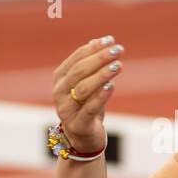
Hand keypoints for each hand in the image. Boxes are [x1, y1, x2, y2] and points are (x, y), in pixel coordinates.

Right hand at [52, 35, 123, 152]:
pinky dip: (100, 96)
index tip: (110, 40)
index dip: (92, 48)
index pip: (76, 59)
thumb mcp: (88, 83)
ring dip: (102, 75)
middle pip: (79, 72)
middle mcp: (59, 92)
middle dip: (99, 59)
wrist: (84, 137)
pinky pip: (89, 108)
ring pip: (83, 89)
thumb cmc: (87, 105)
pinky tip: (111, 85)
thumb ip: (91, 64)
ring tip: (118, 65)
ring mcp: (66, 110)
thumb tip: (99, 40)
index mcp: (60, 79)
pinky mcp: (78, 125)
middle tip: (117, 50)